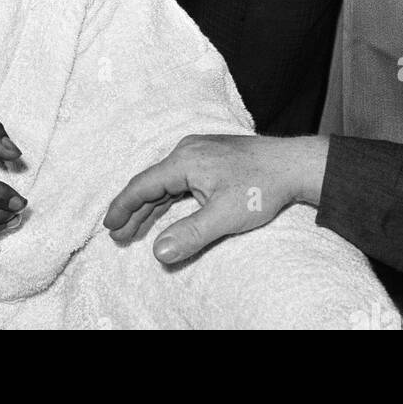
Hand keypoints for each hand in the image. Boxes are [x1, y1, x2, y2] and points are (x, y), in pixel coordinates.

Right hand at [104, 134, 327, 263]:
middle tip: (118, 235)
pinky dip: (168, 198)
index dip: (124, 206)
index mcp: (184, 161)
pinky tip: (165, 210)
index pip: (144, 185)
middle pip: (152, 184)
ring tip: (135, 229)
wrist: (293, 165)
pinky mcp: (211, 157)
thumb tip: (158, 252)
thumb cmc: (261, 188)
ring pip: (166, 182)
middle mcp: (187, 151)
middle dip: (134, 211)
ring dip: (151, 206)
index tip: (109, 225)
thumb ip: (190, 234)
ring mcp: (200, 152)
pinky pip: (180, 179)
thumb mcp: (225, 217)